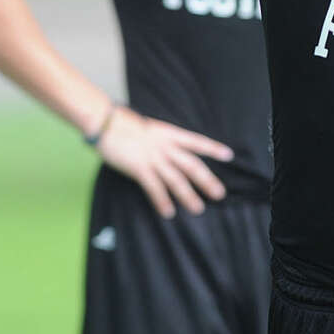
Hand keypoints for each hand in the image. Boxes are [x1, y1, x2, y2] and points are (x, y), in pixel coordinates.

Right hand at [96, 107, 234, 217]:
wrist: (104, 122)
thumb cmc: (122, 125)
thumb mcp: (148, 128)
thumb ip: (160, 140)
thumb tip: (168, 150)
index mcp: (169, 134)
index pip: (196, 142)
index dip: (212, 148)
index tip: (228, 155)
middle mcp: (165, 146)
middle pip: (191, 165)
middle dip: (206, 180)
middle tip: (219, 194)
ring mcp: (153, 158)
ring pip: (176, 179)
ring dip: (188, 196)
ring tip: (198, 209)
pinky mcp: (139, 168)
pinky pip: (154, 187)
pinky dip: (162, 201)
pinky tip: (168, 212)